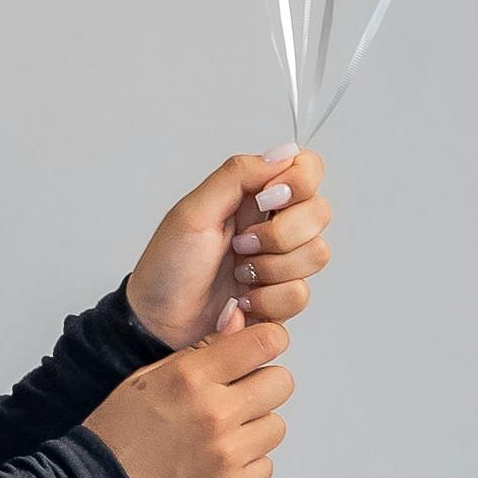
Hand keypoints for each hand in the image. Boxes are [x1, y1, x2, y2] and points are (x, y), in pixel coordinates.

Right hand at [84, 319, 292, 477]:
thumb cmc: (118, 437)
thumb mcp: (149, 377)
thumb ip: (201, 351)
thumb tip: (238, 323)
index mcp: (191, 378)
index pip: (264, 342)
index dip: (266, 343)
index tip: (259, 351)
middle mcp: (215, 413)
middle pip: (280, 383)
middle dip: (261, 387)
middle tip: (235, 399)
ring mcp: (228, 454)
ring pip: (275, 426)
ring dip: (254, 429)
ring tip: (220, 438)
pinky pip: (266, 465)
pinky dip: (247, 465)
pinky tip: (217, 464)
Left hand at [125, 144, 330, 352]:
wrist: (158, 324)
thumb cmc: (167, 268)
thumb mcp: (193, 212)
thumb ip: (238, 175)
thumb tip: (284, 152)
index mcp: (252, 195)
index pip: (307, 169)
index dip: (298, 183)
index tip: (266, 200)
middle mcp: (272, 223)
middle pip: (319, 212)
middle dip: (281, 234)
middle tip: (242, 244)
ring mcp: (280, 261)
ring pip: (316, 254)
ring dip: (272, 269)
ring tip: (238, 274)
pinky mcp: (280, 297)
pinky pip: (300, 293)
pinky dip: (267, 299)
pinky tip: (242, 301)